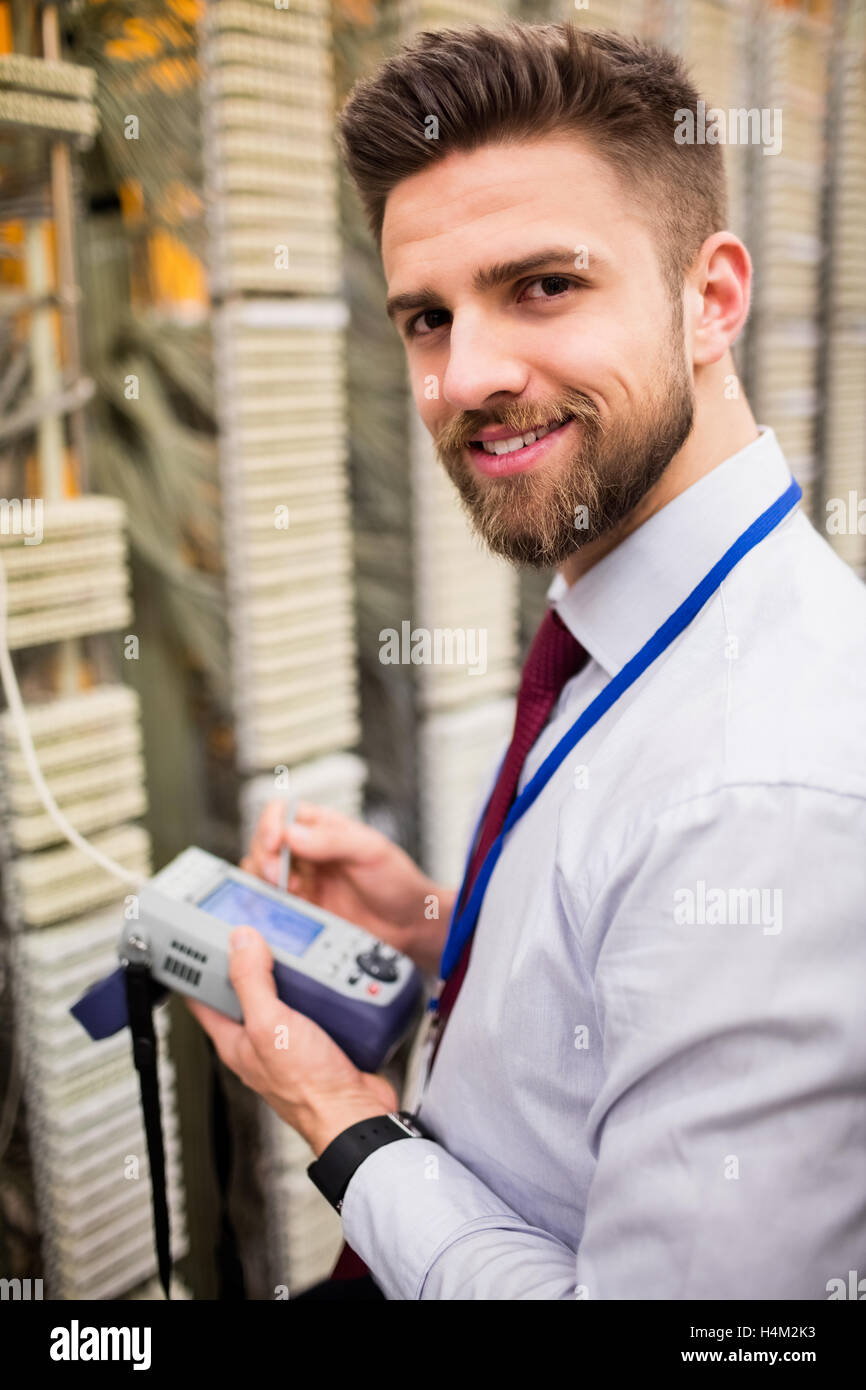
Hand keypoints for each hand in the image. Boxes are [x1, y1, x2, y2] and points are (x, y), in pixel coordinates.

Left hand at [186, 926, 398, 1155]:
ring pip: (286, 993)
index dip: (195, 967)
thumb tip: (240, 942)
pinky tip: (329, 973)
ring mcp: (291, 1038)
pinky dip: (322, 985)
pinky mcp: (321, 1038)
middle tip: (257, 931)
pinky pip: (317, 1002)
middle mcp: (260, 1039)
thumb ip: (251, 982)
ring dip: (293, 970)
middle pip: (248, 989)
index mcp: (235, 1039)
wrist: (355, 1112)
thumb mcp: (269, 1024)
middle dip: (253, 960)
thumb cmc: (308, 1086)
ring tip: (297, 947)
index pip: (202, 998)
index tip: (198, 938)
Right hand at [242, 800, 454, 973]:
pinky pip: (272, 901)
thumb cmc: (398, 882)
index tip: (275, 844)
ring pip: (262, 872)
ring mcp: (303, 881)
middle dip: (266, 858)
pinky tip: (284, 908)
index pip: (281, 812)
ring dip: (265, 881)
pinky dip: (268, 903)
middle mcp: (308, 852)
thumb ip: (332, 839)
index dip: (270, 824)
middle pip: (264, 843)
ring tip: (289, 894)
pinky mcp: (302, 909)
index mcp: (324, 828)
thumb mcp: (371, 852)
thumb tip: (291, 833)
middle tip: (281, 878)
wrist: (410, 927)